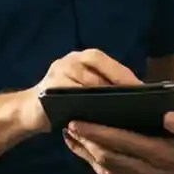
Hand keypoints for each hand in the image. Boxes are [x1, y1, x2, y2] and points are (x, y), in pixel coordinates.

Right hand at [15, 49, 141, 135]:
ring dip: (103, 93)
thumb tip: (136, 96)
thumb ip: (104, 87)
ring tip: (121, 107)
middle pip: (95, 64)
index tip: (142, 88)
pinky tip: (98, 115)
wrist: (31, 111)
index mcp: (81, 58)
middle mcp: (69, 59)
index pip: (104, 60)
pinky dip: (85, 104)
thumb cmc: (65, 102)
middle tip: (134, 97)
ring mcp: (57, 71)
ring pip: (85, 79)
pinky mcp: (48, 89)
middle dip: (116, 80)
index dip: (122, 72)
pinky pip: (70, 94)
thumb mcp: (86, 91)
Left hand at [64, 111, 173, 173]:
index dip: (96, 132)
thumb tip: (168, 116)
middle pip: (108, 159)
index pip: (122, 142)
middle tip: (67, 128)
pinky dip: (103, 173)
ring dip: (89, 158)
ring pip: (110, 173)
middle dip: (85, 144)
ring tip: (73, 142)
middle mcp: (153, 173)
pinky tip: (94, 162)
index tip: (76, 122)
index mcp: (165, 154)